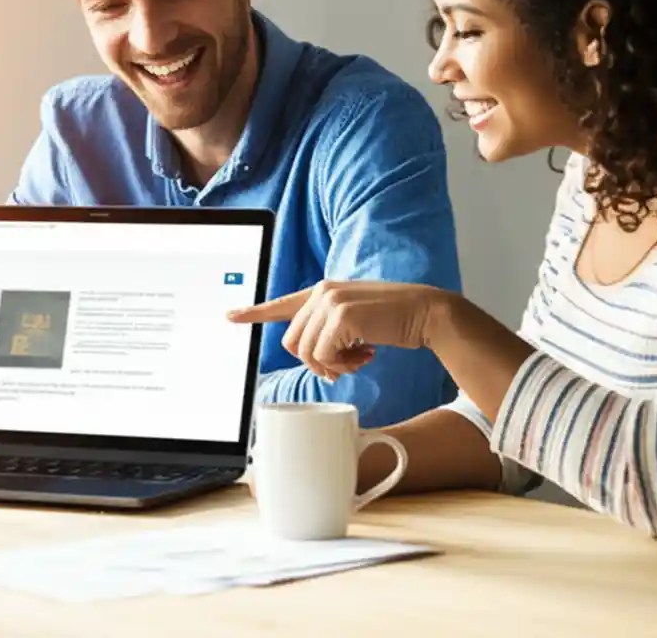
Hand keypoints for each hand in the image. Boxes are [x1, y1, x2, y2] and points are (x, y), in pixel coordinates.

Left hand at [227, 280, 448, 381]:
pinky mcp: (342, 316)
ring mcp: (330, 301)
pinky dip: (343, 365)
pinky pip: (324, 356)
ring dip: (331, 366)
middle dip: (316, 362)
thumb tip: (312, 357)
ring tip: (358, 359)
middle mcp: (321, 291)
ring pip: (306, 352)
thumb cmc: (393, 320)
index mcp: (322, 290)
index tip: (230, 315)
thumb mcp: (355, 320)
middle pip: (292, 342)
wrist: (426, 312)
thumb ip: (329, 329)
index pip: (282, 303)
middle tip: (345, 363)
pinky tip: (366, 355)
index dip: (254, 312)